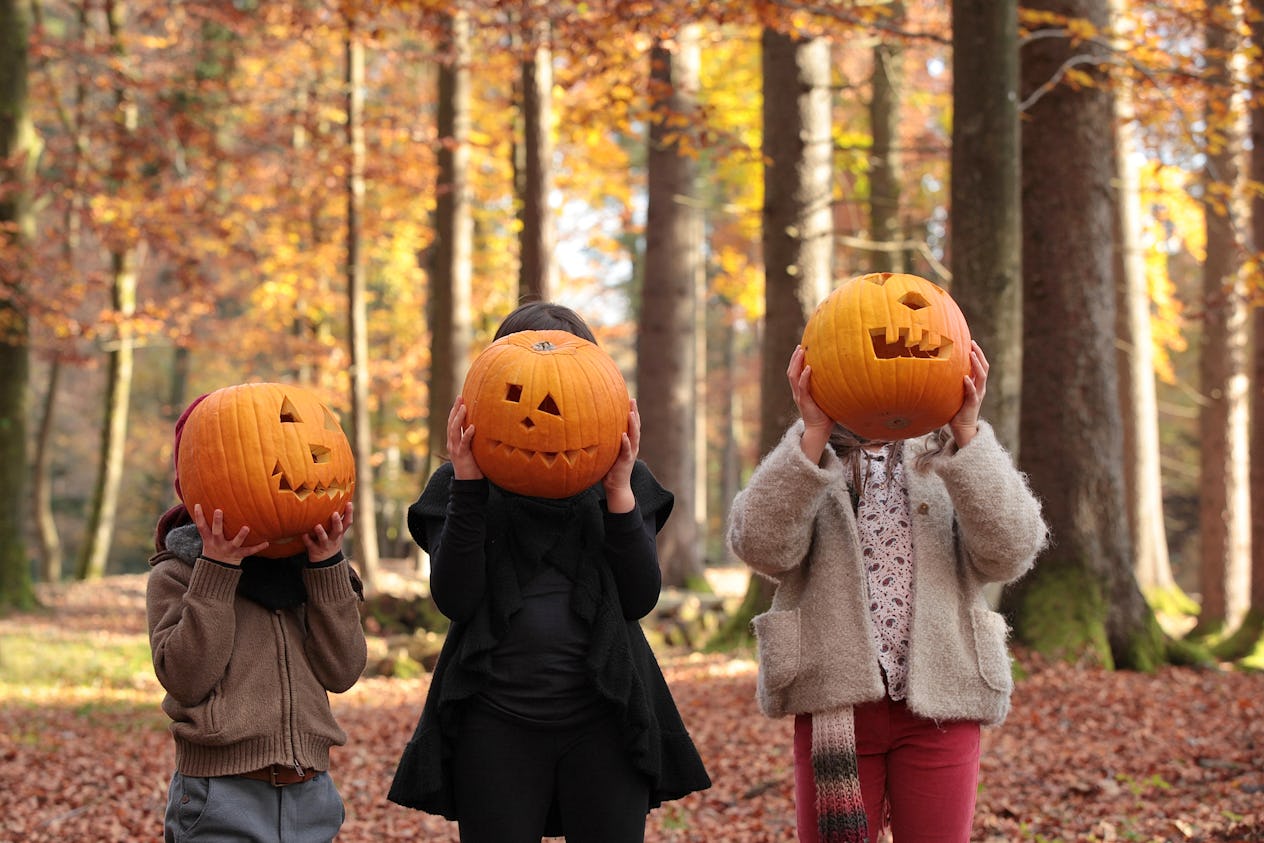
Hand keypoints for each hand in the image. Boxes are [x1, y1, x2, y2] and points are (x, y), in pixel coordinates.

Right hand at [193, 503, 269, 566]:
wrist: (217, 569)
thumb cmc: (214, 546)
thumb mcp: (208, 538)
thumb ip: (209, 524)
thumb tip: (204, 504)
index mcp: (209, 539)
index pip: (201, 527)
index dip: (198, 516)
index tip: (198, 504)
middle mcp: (218, 544)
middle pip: (217, 532)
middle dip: (217, 522)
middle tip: (218, 510)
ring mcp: (229, 549)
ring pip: (235, 542)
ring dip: (241, 535)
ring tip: (246, 527)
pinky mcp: (238, 555)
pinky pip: (249, 551)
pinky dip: (258, 547)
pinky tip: (267, 543)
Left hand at [303, 502, 352, 563]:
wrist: (326, 564)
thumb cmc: (330, 542)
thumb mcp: (336, 533)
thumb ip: (336, 521)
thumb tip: (336, 501)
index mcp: (339, 533)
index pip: (347, 523)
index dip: (349, 513)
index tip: (349, 503)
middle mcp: (334, 539)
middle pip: (338, 530)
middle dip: (337, 522)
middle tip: (334, 514)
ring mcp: (324, 545)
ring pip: (324, 539)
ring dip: (321, 532)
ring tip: (317, 526)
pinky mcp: (315, 550)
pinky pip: (310, 545)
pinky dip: (307, 540)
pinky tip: (304, 534)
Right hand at [447, 396, 482, 480]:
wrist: (467, 483)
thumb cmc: (472, 466)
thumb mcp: (473, 450)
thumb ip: (474, 440)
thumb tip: (485, 427)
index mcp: (454, 441)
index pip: (452, 423)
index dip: (455, 410)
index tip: (460, 398)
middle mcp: (452, 443)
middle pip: (451, 423)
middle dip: (455, 410)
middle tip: (460, 397)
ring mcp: (455, 449)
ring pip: (454, 431)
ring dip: (459, 418)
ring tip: (464, 407)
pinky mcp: (462, 455)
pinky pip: (464, 443)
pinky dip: (467, 434)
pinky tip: (473, 427)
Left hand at [602, 399, 638, 512]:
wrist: (616, 487)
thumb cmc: (609, 469)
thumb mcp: (608, 451)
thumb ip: (604, 440)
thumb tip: (588, 428)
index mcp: (629, 442)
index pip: (631, 424)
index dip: (632, 411)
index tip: (629, 398)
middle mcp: (632, 446)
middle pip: (636, 426)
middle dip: (634, 412)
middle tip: (632, 400)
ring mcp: (631, 453)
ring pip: (634, 436)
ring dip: (633, 424)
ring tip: (631, 412)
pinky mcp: (626, 461)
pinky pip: (627, 450)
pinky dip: (626, 442)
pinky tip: (623, 435)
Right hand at [787, 346, 832, 461]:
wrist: (819, 430)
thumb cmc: (826, 415)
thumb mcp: (827, 398)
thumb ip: (830, 388)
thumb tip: (846, 376)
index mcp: (801, 391)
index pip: (795, 373)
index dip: (796, 361)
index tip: (801, 349)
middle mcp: (797, 392)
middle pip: (791, 372)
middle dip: (794, 358)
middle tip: (799, 346)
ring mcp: (799, 396)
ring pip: (793, 376)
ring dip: (796, 363)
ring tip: (800, 352)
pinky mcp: (803, 401)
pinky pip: (802, 387)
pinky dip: (804, 376)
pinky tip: (809, 368)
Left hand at [950, 340, 987, 446]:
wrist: (963, 428)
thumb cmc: (956, 410)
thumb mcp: (955, 393)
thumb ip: (952, 382)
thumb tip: (939, 370)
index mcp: (977, 384)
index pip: (981, 365)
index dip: (978, 353)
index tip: (971, 342)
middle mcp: (980, 388)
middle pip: (984, 367)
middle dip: (979, 354)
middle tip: (972, 343)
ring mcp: (977, 395)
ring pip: (981, 377)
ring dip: (976, 365)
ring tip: (971, 354)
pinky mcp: (972, 404)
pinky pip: (972, 393)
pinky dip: (969, 385)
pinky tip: (964, 378)